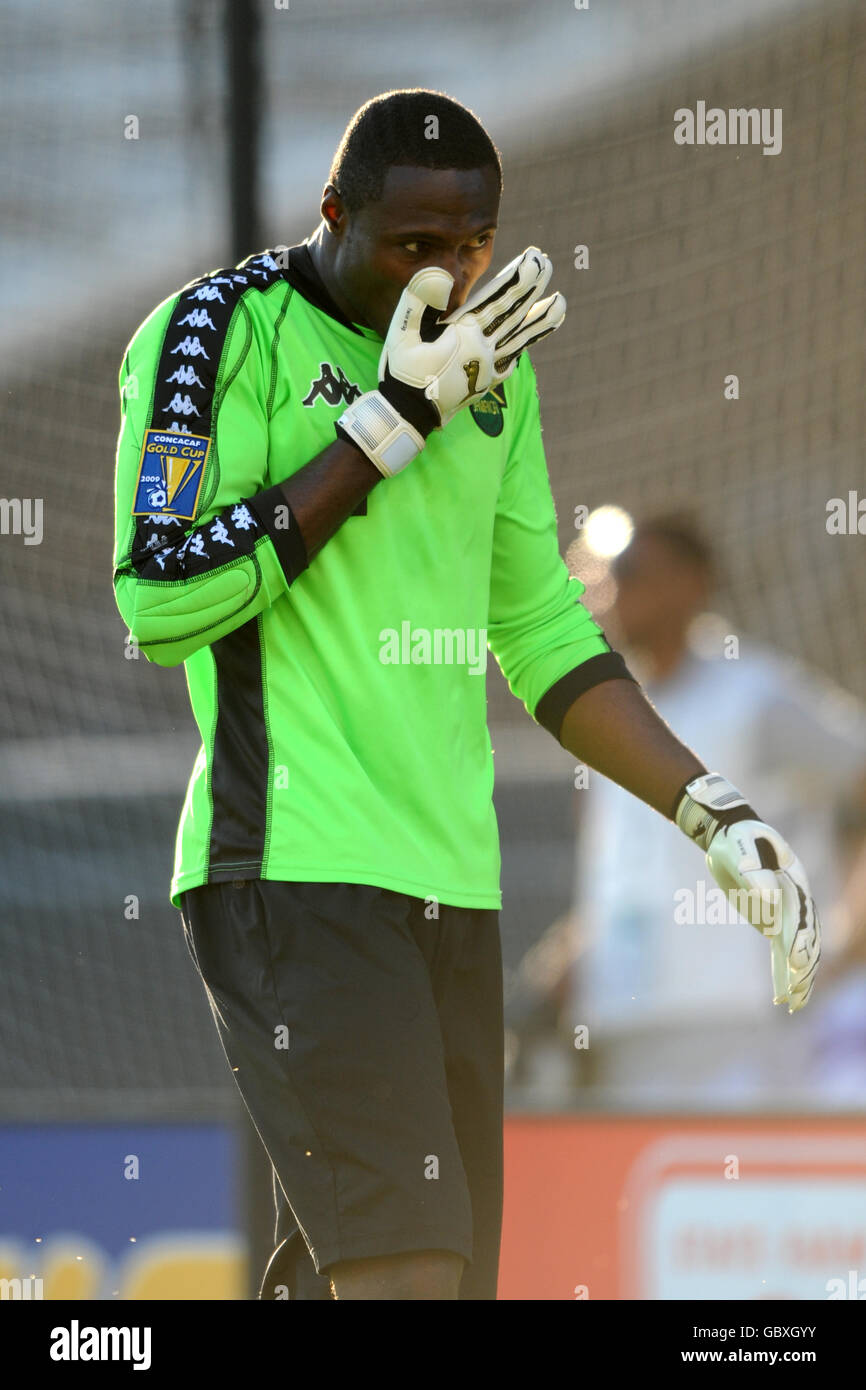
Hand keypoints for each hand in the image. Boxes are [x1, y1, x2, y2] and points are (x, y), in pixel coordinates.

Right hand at [336, 247, 564, 476]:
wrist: (408, 417)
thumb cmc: (402, 374)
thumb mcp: (400, 335)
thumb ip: (418, 302)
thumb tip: (440, 274)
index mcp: (465, 336)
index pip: (497, 301)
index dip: (517, 278)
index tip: (534, 258)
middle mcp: (483, 351)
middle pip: (513, 315)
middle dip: (532, 287)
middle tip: (548, 263)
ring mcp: (488, 369)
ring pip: (520, 340)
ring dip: (540, 320)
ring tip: (561, 302)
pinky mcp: (485, 384)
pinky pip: (510, 363)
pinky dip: (522, 348)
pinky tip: (529, 341)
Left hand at [675, 772, 820, 1011]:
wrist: (729, 834)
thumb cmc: (735, 838)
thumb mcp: (739, 850)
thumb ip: (754, 874)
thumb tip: (771, 904)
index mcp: (794, 880)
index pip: (802, 916)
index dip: (799, 941)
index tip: (795, 964)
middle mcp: (796, 898)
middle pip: (806, 938)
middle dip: (802, 969)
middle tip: (796, 996)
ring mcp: (786, 911)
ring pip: (798, 949)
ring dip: (798, 977)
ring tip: (793, 1005)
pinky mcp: (771, 921)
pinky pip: (781, 950)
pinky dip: (782, 971)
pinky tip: (782, 995)